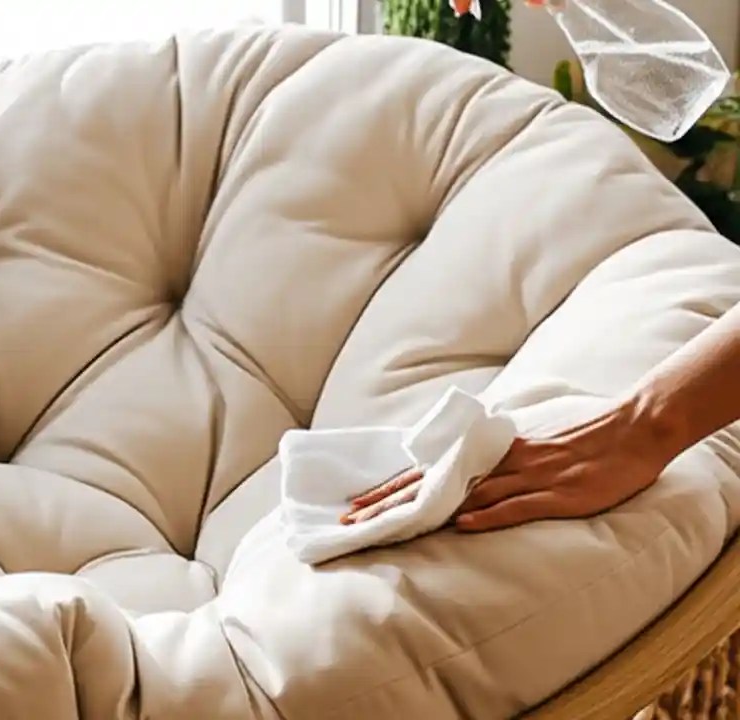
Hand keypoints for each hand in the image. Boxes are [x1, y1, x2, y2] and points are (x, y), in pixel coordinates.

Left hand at [341, 399, 676, 531]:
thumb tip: (457, 478)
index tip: (356, 501)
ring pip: (466, 496)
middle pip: (435, 483)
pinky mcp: (558, 493)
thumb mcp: (525, 450)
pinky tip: (464, 526)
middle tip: (352, 518)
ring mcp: (529, 477)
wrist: (631, 429)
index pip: (430, 470)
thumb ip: (491, 465)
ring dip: (426, 512)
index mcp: (491, 454)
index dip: (391, 487)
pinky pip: (519, 506)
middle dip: (390, 501)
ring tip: (388, 527)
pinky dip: (490, 516)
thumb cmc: (579, 441)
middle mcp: (501, 463)